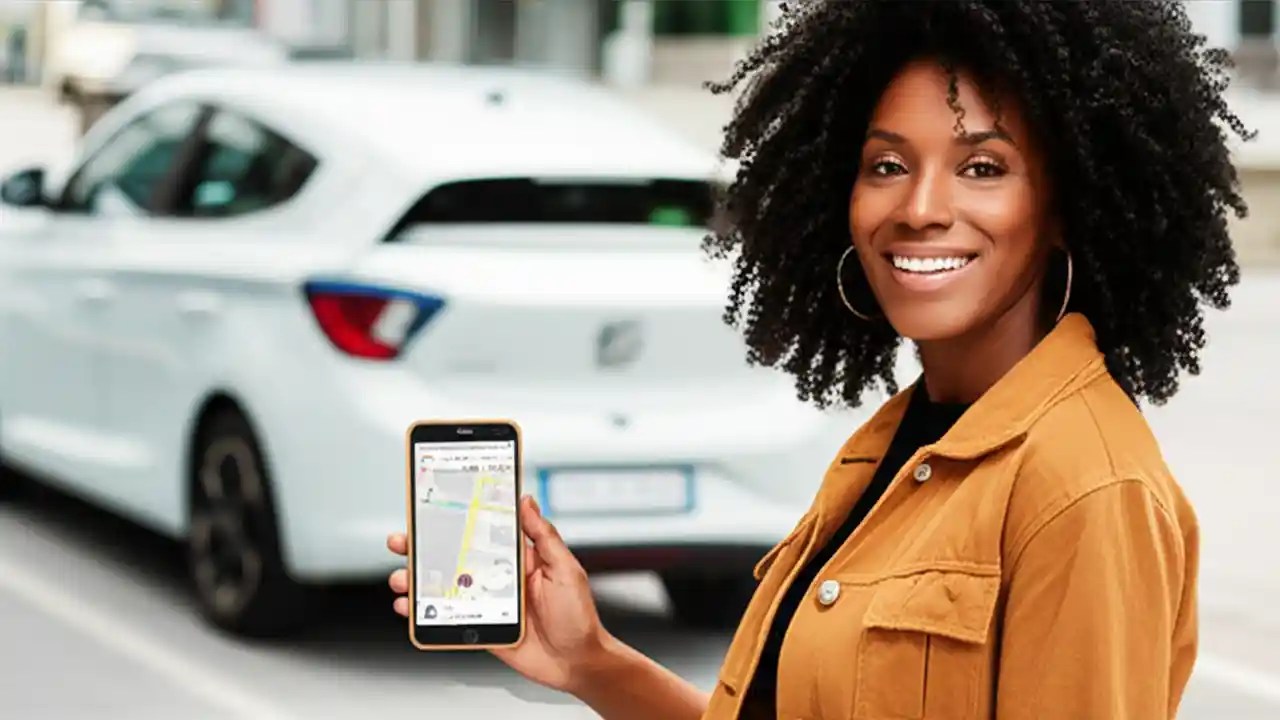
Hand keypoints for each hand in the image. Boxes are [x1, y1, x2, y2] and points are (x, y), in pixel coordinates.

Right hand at [387, 495, 610, 692]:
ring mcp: (487, 602)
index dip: (458, 520)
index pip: (483, 532)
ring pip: (444, 586)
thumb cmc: (578, 617)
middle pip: (454, 557)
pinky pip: (447, 616)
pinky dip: (424, 612)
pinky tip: (409, 606)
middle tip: (402, 540)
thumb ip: (544, 536)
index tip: (434, 508)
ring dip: (418, 580)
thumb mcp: (566, 569)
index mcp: (519, 558)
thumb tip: (527, 501)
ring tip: (403, 578)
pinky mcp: (480, 626)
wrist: (577, 662)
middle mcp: (499, 577)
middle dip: (424, 548)